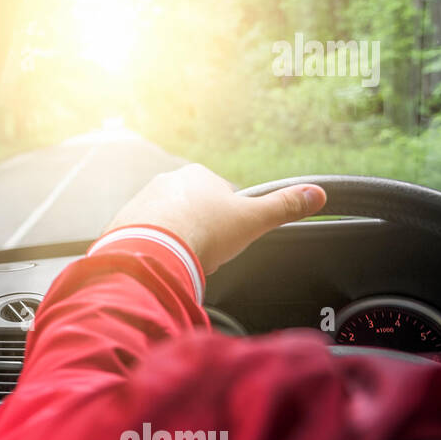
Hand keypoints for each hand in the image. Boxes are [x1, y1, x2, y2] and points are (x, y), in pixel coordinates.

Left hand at [102, 164, 326, 273]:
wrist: (152, 252)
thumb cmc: (204, 233)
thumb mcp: (252, 219)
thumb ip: (284, 207)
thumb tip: (318, 194)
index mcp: (197, 175)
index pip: (221, 196)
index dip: (229, 220)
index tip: (228, 238)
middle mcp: (165, 182)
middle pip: (193, 211)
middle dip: (201, 233)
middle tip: (205, 254)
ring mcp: (141, 202)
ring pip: (168, 224)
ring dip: (177, 242)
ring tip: (183, 262)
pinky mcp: (122, 224)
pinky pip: (144, 238)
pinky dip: (155, 250)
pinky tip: (162, 264)